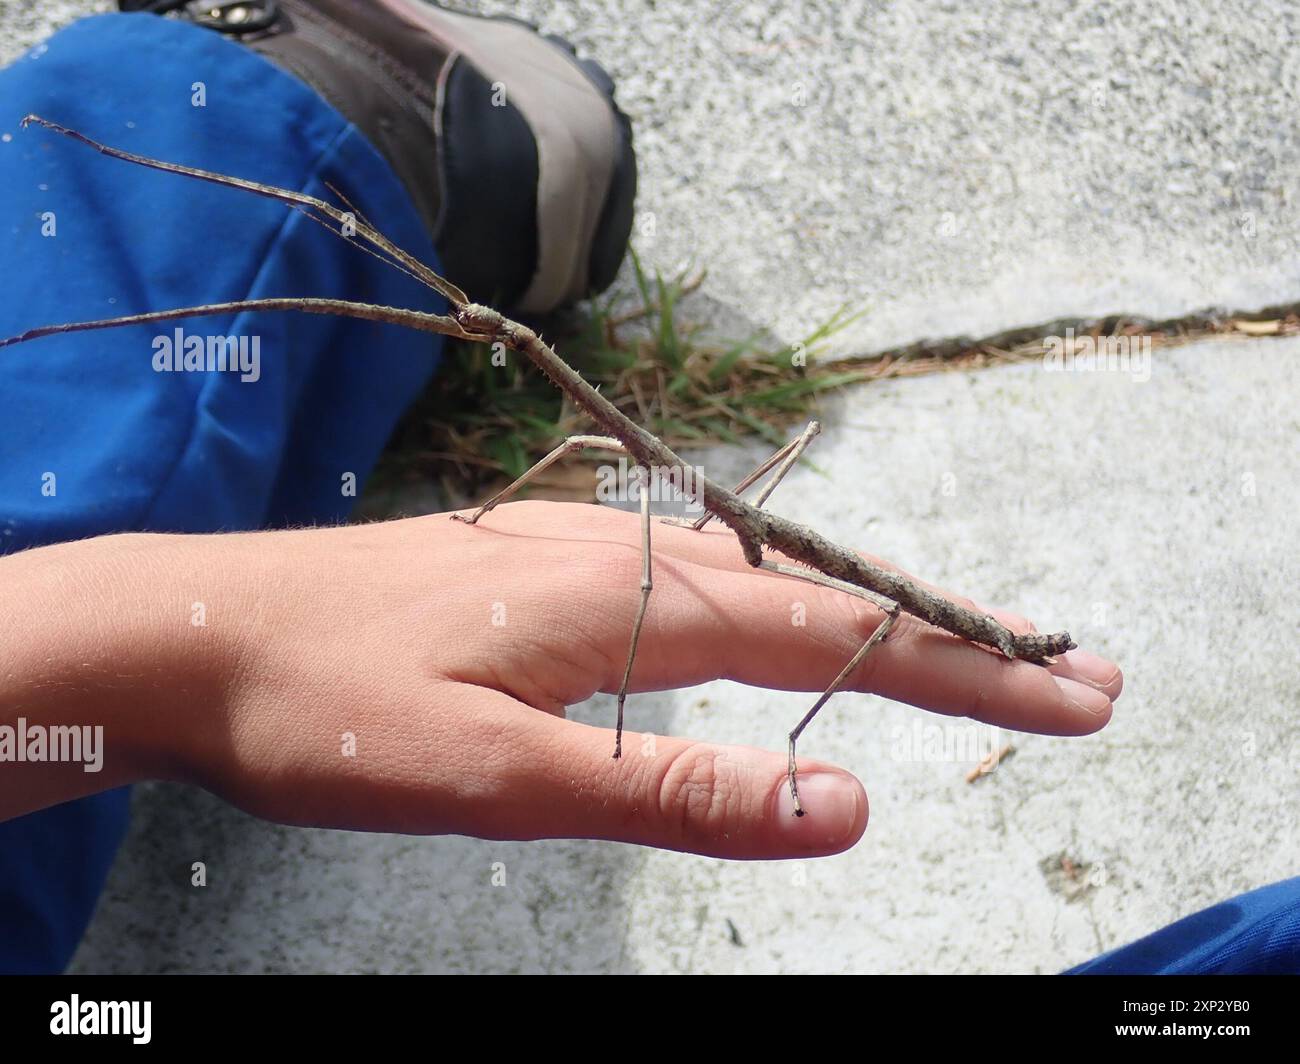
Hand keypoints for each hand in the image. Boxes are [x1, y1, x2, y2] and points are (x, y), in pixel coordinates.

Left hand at [0, 501, 1119, 858]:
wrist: (199, 634)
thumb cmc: (332, 708)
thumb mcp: (502, 777)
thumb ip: (672, 793)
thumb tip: (839, 809)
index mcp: (631, 598)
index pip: (839, 638)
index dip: (963, 671)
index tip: (1069, 690)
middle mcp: (626, 555)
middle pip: (823, 598)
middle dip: (949, 643)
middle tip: (1065, 675)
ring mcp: (583, 556)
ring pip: (764, 584)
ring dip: (866, 624)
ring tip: (954, 658)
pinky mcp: (546, 574)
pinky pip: (698, 584)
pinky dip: (777, 612)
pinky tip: (774, 627)